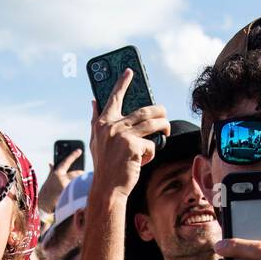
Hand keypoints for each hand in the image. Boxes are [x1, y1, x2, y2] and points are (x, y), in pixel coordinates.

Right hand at [36, 146, 83, 214]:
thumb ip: (51, 172)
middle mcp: (62, 178)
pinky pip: (78, 192)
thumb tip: (50, 163)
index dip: (73, 155)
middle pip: (77, 173)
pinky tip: (82, 195)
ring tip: (83, 187)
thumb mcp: (47, 181)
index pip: (66, 162)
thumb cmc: (45, 193)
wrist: (42, 206)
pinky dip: (81, 193)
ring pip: (79, 182)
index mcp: (56, 173)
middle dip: (81, 175)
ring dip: (82, 184)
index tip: (79, 150)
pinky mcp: (69, 195)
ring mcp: (66, 187)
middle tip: (84, 177)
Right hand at [87, 67, 169, 202]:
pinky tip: (143, 160)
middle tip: (164, 113)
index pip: (113, 98)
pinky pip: (152, 145)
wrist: (107, 189)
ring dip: (164, 126)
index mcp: (102, 124)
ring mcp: (122, 135)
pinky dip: (152, 153)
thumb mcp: (96, 142)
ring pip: (153, 124)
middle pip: (144, 110)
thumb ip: (96, 121)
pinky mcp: (133, 146)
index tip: (130, 71)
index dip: (122, 83)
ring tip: (166, 130)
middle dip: (159, 111)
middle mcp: (111, 126)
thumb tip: (94, 101)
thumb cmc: (105, 166)